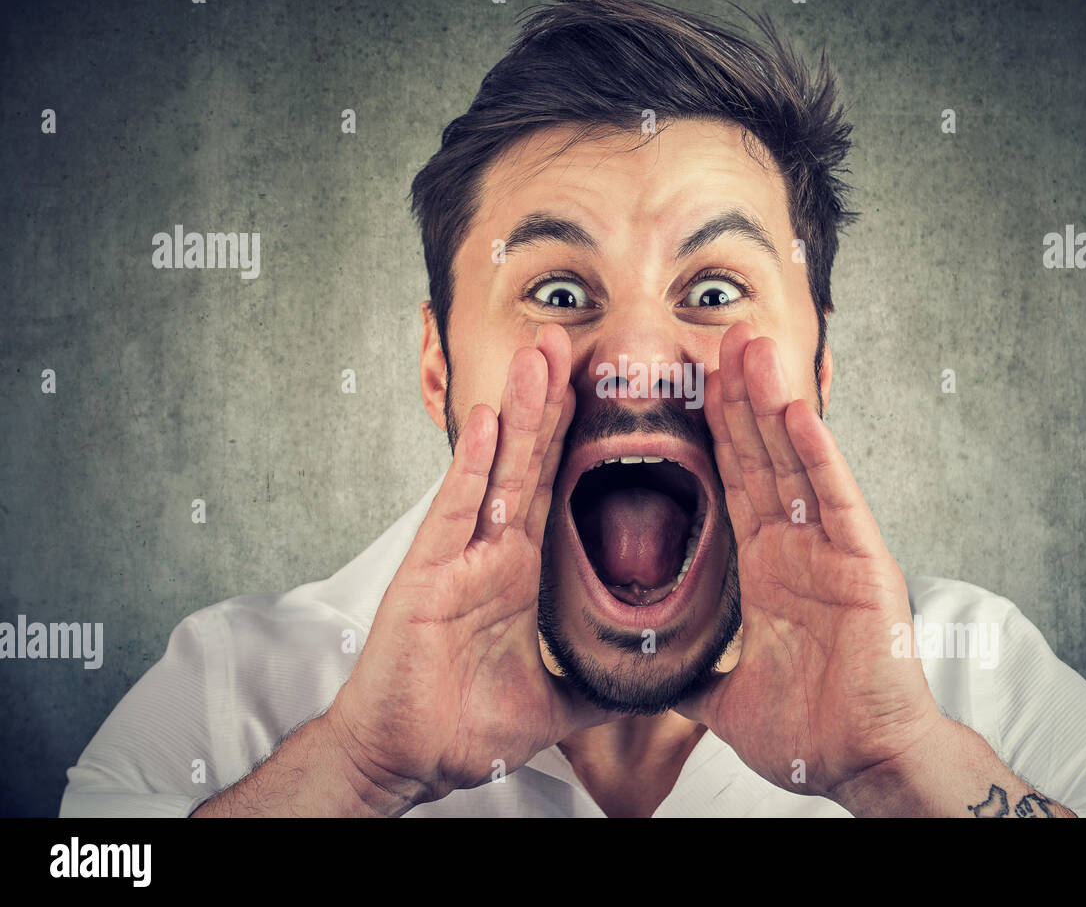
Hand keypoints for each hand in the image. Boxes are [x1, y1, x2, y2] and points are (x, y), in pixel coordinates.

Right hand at [326, 323, 613, 810]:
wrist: (409, 757)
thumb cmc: (470, 724)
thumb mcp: (560, 699)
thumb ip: (609, 682)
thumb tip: (662, 679)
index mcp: (526, 570)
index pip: (558, 486)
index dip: (576, 436)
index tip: (599, 384)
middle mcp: (496, 551)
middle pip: (529, 460)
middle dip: (548, 400)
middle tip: (565, 340)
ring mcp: (462, 556)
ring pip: (497, 469)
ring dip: (517, 412)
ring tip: (535, 356)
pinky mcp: (430, 572)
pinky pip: (455, 509)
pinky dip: (470, 464)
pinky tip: (484, 421)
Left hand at [678, 323, 944, 801]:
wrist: (860, 765)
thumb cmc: (807, 731)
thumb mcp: (724, 697)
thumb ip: (686, 673)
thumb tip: (645, 670)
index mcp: (768, 570)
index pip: (735, 484)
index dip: (715, 434)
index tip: (694, 384)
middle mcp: (799, 549)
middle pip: (764, 457)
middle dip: (742, 398)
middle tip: (722, 338)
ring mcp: (833, 551)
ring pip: (797, 463)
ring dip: (774, 404)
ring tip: (753, 348)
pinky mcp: (864, 565)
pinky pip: (836, 501)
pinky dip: (818, 457)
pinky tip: (798, 412)